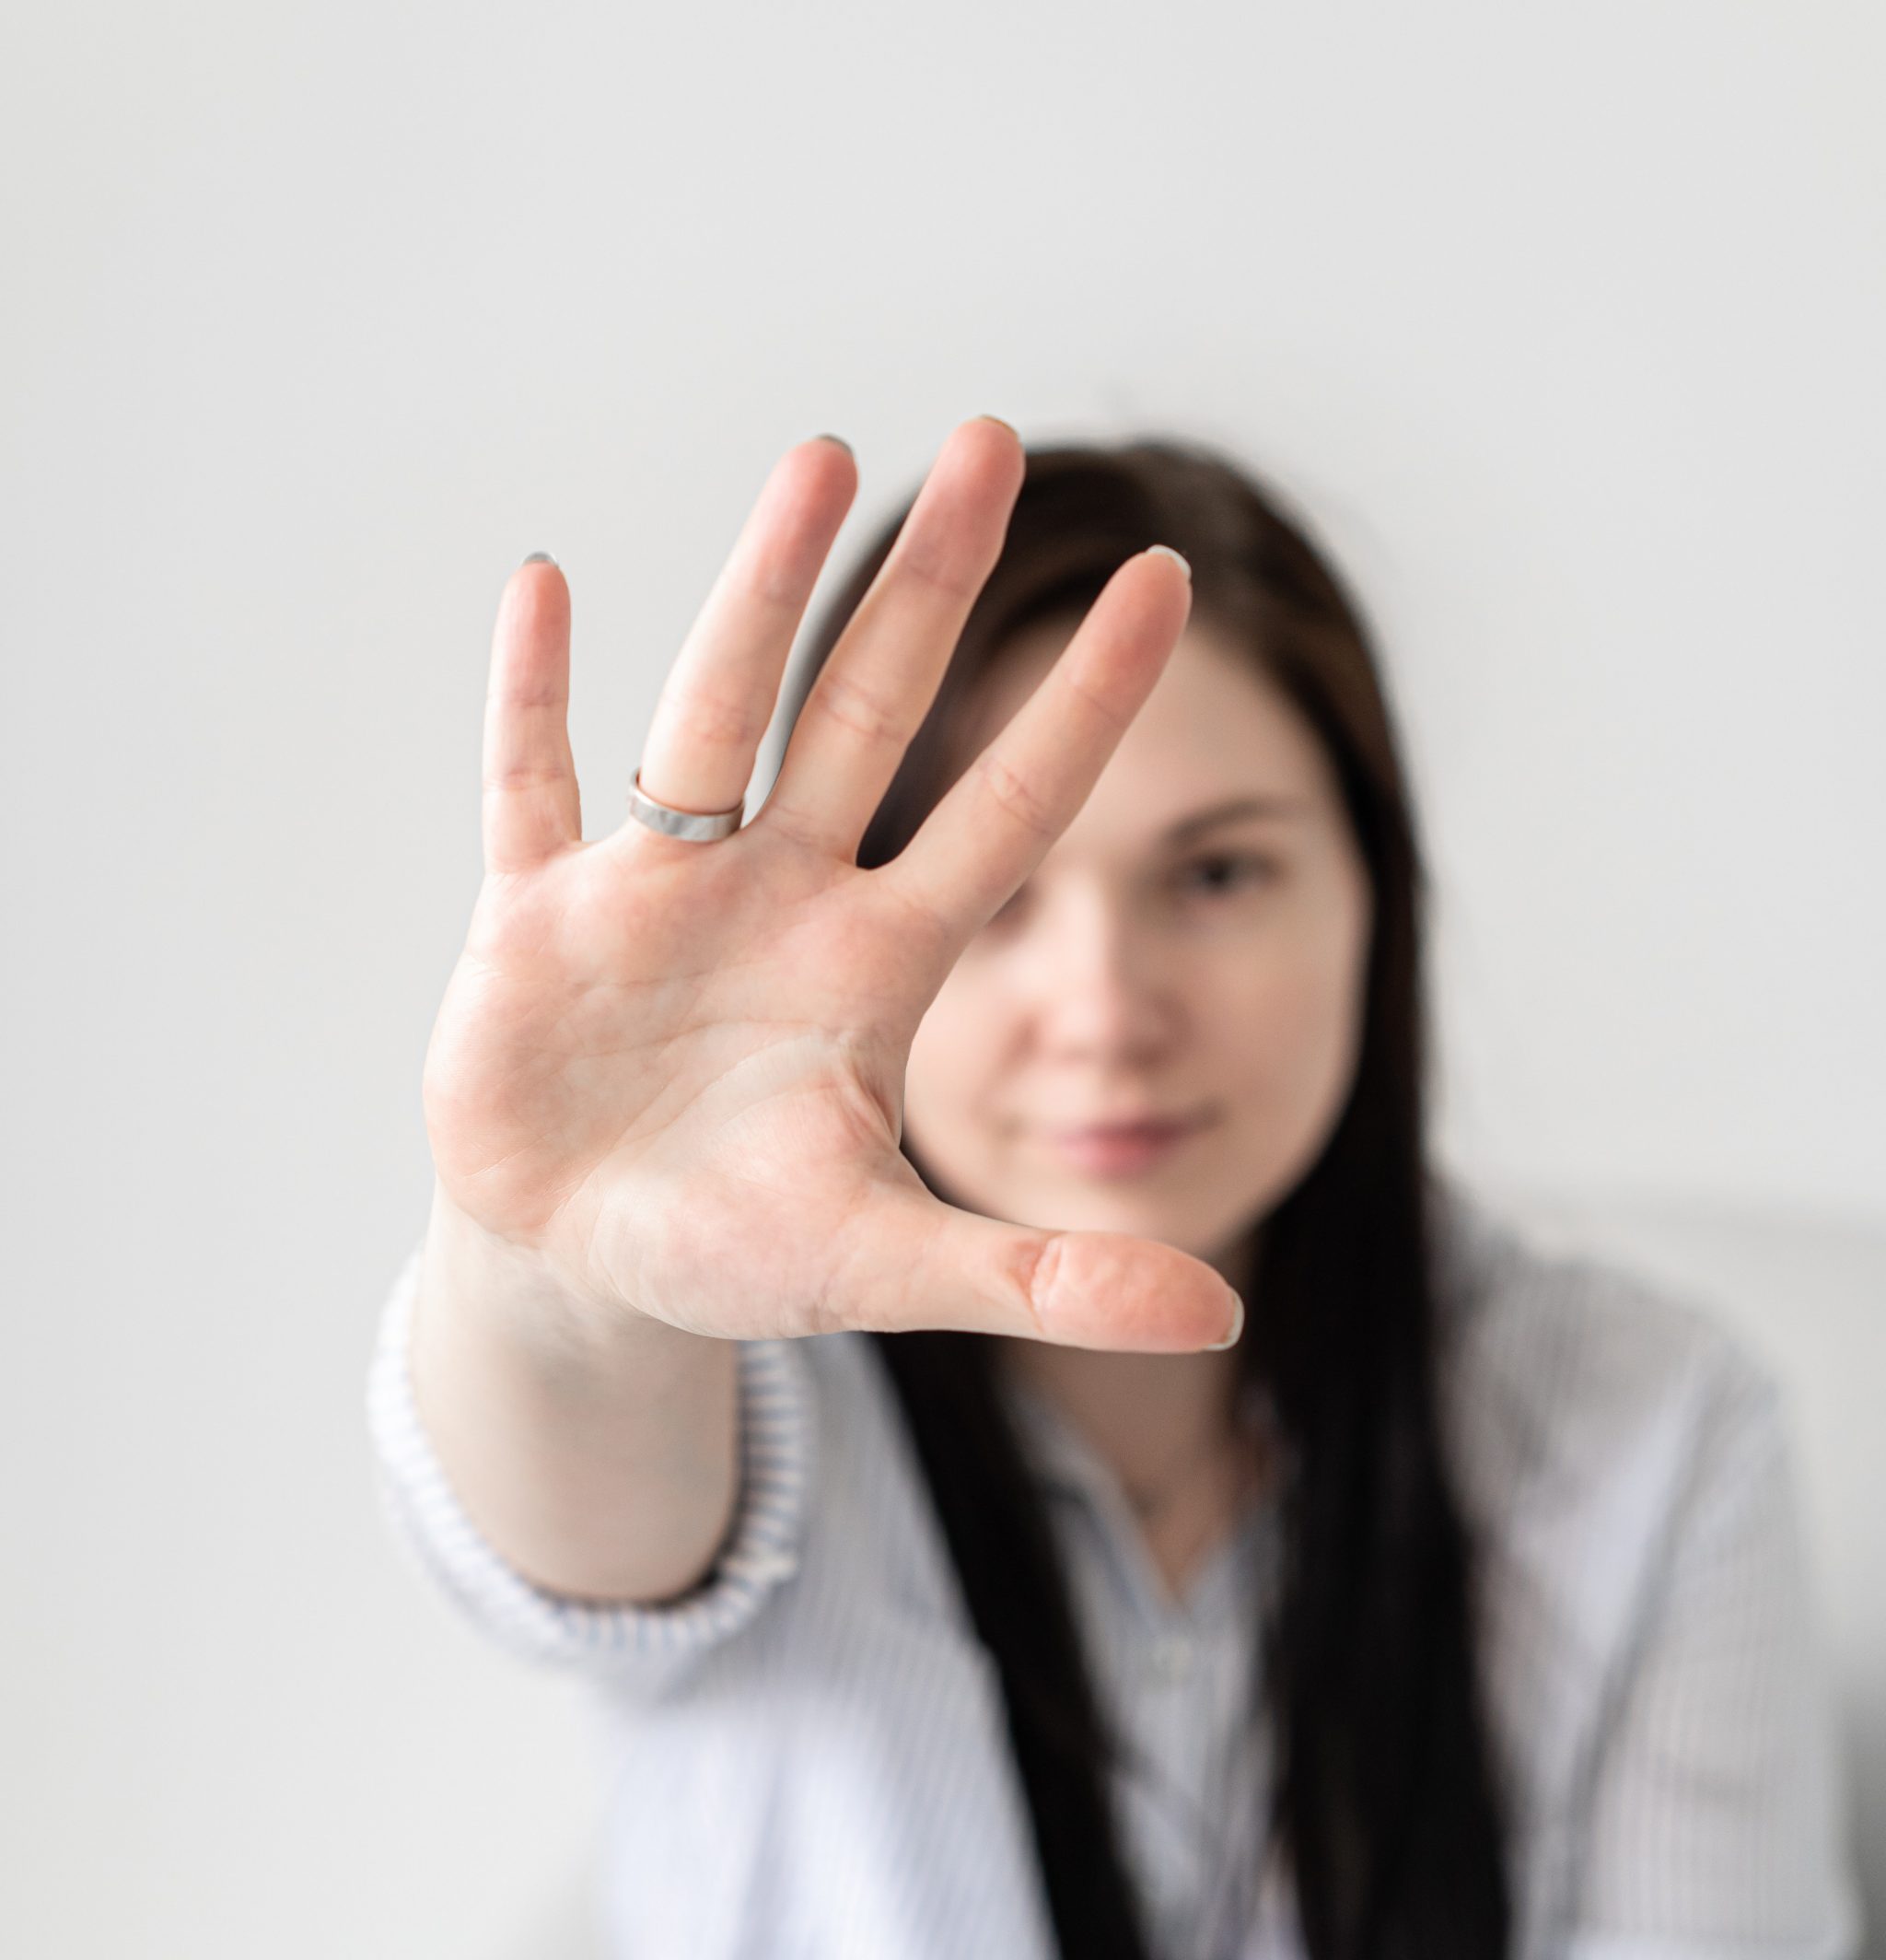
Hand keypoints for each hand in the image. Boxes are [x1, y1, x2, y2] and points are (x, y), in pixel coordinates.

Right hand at [421, 418, 1240, 1351]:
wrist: (583, 1266)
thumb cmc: (738, 1252)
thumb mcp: (888, 1269)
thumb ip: (1042, 1283)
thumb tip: (1220, 1322)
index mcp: (874, 964)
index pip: (1007, 809)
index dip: (1083, 703)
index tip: (1170, 580)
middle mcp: (780, 897)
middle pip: (866, 713)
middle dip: (929, 588)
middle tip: (994, 441)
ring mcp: (656, 896)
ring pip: (713, 715)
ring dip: (759, 591)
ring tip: (823, 456)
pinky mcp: (531, 921)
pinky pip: (530, 785)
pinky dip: (532, 696)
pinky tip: (545, 584)